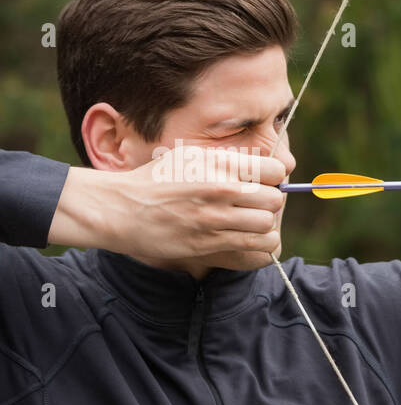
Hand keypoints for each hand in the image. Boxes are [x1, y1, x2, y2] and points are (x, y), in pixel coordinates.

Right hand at [53, 146, 286, 269]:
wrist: (121, 208)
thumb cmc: (156, 181)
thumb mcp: (189, 158)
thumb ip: (226, 162)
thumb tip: (265, 169)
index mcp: (217, 162)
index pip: (276, 170)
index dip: (274, 178)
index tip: (264, 183)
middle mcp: (219, 187)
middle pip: (275, 199)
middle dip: (270, 204)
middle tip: (257, 207)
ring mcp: (214, 217)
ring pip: (267, 224)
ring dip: (264, 226)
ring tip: (252, 224)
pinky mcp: (209, 241)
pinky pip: (256, 246)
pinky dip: (260, 245)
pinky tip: (249, 239)